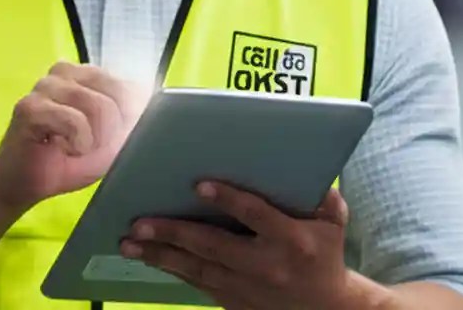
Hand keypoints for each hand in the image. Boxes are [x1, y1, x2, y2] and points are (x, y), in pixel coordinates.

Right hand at [0, 62, 150, 211]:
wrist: (24, 184)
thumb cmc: (67, 160)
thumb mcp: (111, 140)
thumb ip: (132, 118)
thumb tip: (154, 94)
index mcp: (84, 74)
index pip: (127, 82)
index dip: (131, 114)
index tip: (113, 137)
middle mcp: (64, 72)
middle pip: (116, 92)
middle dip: (113, 129)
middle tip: (91, 146)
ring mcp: (44, 86)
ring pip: (97, 106)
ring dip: (93, 139)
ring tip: (74, 147)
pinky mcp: (30, 106)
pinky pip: (74, 121)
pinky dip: (77, 143)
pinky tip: (60, 147)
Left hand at [121, 183, 391, 309]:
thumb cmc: (326, 254)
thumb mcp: (334, 222)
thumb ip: (323, 196)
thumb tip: (302, 166)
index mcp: (292, 240)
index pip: (255, 216)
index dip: (228, 200)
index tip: (198, 184)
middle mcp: (266, 266)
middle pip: (213, 247)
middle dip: (174, 233)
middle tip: (139, 223)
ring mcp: (247, 289)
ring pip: (197, 270)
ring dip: (160, 256)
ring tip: (128, 243)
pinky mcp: (234, 303)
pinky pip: (197, 284)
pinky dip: (172, 269)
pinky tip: (148, 258)